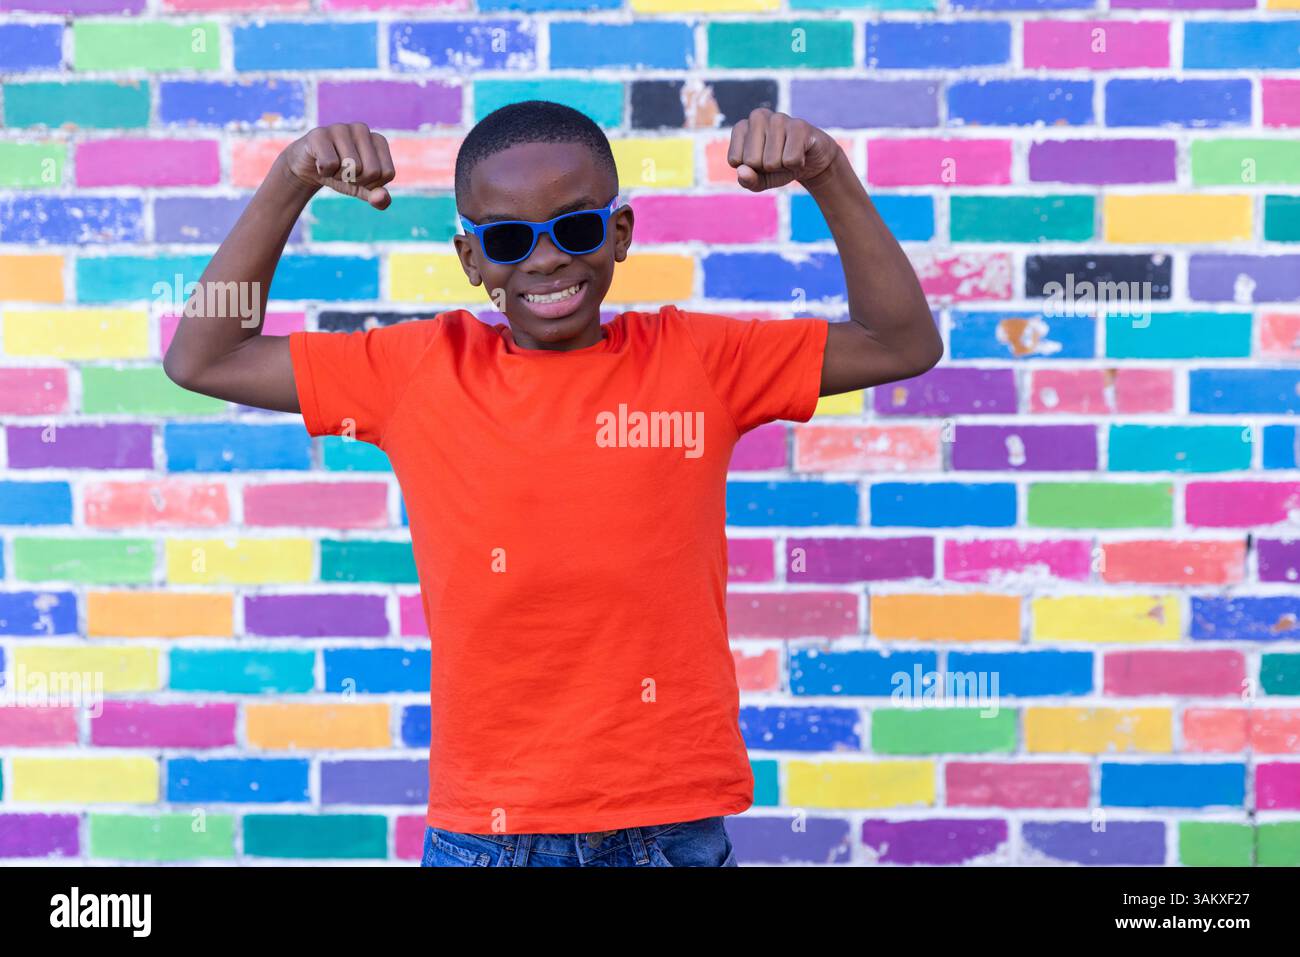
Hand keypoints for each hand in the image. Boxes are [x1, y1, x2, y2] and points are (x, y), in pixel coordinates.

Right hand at [278, 122, 395, 209]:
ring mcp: (340, 128)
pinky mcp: (319, 134)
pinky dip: (324, 172)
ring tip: (332, 166)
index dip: (372, 184)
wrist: (309, 168)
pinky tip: (319, 162)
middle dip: (356, 181)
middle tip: (344, 172)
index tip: (360, 176)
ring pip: (352, 167)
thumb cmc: (342, 176)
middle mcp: (362, 129)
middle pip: (372, 171)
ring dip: (339, 176)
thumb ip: (378, 198)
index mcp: (379, 140)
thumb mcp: (363, 189)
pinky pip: (330, 164)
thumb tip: (382, 198)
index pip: (387, 173)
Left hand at [727, 108, 840, 191]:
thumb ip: (746, 180)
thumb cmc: (779, 167)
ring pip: (771, 162)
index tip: (761, 160)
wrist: (810, 161)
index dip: (750, 169)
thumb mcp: (759, 180)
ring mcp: (778, 118)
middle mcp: (757, 117)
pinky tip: (801, 153)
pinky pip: (790, 160)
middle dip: (766, 168)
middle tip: (777, 158)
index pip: (735, 160)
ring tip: (788, 155)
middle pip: (752, 161)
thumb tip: (742, 172)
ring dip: (782, 167)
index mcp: (741, 127)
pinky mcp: (799, 126)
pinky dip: (797, 165)